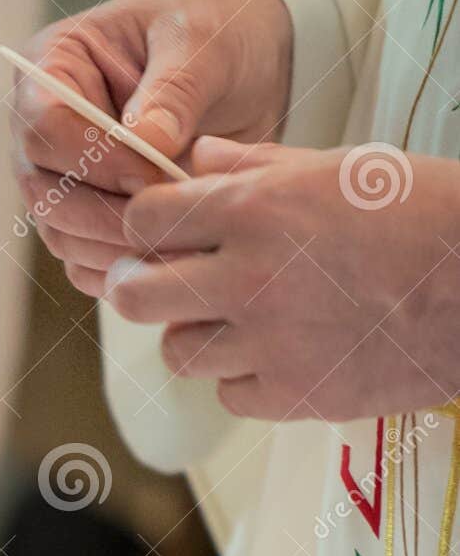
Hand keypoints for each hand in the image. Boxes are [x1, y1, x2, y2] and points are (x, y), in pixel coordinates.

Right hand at [10, 0, 292, 291]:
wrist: (242, 73)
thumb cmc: (214, 37)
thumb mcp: (204, 42)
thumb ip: (175, 89)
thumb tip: (144, 142)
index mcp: (53, 66)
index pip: (43, 126)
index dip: (93, 159)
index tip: (153, 172)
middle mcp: (42, 129)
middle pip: (42, 192)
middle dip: (105, 214)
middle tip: (171, 220)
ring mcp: (60, 180)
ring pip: (60, 234)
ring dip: (116, 247)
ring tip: (180, 239)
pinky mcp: (85, 221)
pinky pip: (85, 262)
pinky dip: (123, 268)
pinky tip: (173, 258)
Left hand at [109, 137, 459, 421]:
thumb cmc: (421, 215)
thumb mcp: (340, 168)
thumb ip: (255, 166)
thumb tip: (198, 158)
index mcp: (255, 208)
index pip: (143, 220)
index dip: (145, 227)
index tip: (161, 233)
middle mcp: (249, 277)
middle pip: (135, 295)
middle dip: (140, 287)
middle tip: (162, 285)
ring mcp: (268, 343)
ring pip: (178, 352)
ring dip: (197, 336)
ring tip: (236, 321)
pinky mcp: (294, 396)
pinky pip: (229, 394)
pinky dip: (244, 379)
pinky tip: (278, 354)